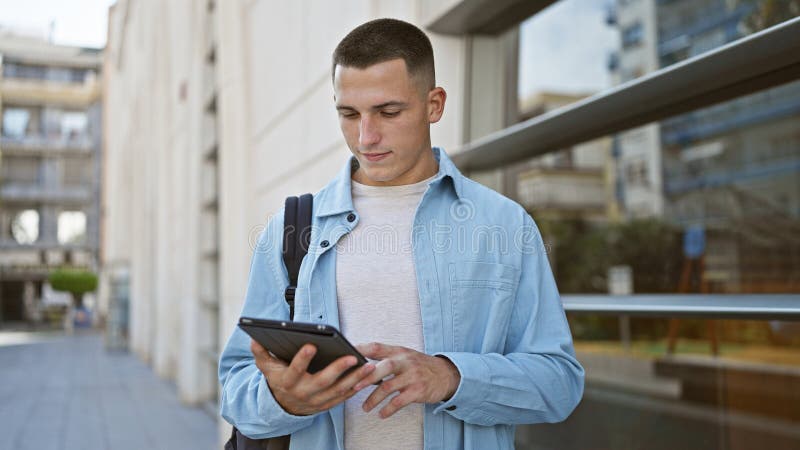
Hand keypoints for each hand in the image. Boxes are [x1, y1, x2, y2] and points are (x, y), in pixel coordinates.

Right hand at [250, 340, 375, 415]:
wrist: (284, 406)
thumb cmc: (278, 378)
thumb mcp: (266, 367)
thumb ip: (262, 353)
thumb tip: (254, 340)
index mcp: (287, 381)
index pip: (295, 370)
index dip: (302, 359)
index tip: (311, 345)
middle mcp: (303, 392)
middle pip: (322, 382)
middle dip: (337, 369)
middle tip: (351, 357)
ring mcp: (317, 400)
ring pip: (337, 390)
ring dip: (354, 379)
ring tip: (368, 365)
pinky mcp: (327, 404)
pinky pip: (344, 397)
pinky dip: (356, 388)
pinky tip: (367, 377)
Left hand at [353, 342, 460, 418]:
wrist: (446, 374)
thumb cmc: (419, 365)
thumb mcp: (404, 355)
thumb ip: (385, 356)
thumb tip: (360, 359)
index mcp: (399, 351)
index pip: (377, 347)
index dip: (360, 349)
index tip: (346, 356)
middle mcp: (405, 362)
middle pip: (384, 367)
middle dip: (367, 378)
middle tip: (353, 387)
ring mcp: (412, 376)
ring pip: (389, 387)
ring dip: (374, 399)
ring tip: (365, 407)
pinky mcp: (418, 391)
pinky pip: (399, 402)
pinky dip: (388, 409)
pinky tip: (381, 414)